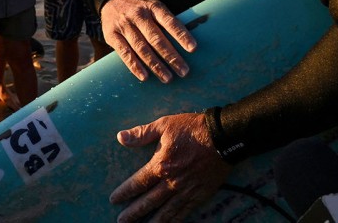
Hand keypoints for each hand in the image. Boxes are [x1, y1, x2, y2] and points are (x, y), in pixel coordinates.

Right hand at [101, 0, 195, 82]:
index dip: (181, 34)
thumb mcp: (154, 7)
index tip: (193, 48)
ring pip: (141, 48)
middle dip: (171, 56)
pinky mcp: (112, 35)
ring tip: (167, 78)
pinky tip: (144, 76)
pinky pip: (124, 53)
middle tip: (183, 71)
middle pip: (156, 38)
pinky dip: (134, 65)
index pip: (169, 21)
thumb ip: (166, 22)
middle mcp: (138, 15)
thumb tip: (187, 44)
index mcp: (153, 7)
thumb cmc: (141, 9)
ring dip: (155, 65)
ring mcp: (124, 25)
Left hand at [111, 113, 230, 222]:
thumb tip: (120, 137)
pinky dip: (175, 220)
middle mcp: (172, 181)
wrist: (223, 137)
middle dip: (134, 212)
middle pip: (149, 201)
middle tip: (121, 221)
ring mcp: (187, 190)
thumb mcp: (164, 125)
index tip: (114, 200)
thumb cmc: (192, 129)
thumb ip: (142, 133)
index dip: (125, 192)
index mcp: (161, 165)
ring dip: (152, 221)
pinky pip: (185, 212)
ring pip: (166, 211)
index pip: (138, 183)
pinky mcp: (200, 194)